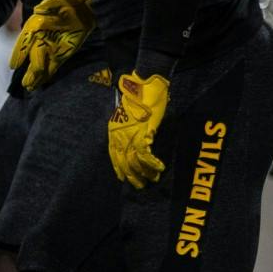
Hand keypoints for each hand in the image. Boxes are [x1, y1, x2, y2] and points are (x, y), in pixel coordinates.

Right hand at [9, 0, 94, 91]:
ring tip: (29, 87)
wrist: (85, 8)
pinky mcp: (62, 53)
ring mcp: (51, 47)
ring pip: (41, 64)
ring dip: (35, 76)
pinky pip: (52, 66)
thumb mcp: (59, 0)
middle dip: (31, 69)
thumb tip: (38, 10)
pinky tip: (40, 84)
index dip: (19, 53)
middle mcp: (41, 39)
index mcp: (36, 26)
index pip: (25, 41)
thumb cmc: (69, 2)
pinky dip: (47, 75)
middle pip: (34, 56)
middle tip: (27, 82)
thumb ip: (49, 5)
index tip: (14, 65)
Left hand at [106, 72, 169, 188]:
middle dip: (131, 175)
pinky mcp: (142, 133)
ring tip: (150, 180)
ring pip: (134, 161)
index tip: (122, 178)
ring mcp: (130, 135)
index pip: (114, 154)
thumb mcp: (129, 116)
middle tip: (138, 185)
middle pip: (123, 161)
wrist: (143, 87)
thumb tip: (139, 141)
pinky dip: (152, 163)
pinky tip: (158, 169)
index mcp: (114, 131)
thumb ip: (131, 129)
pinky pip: (145, 154)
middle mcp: (119, 135)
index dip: (118, 167)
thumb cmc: (139, 98)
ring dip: (143, 172)